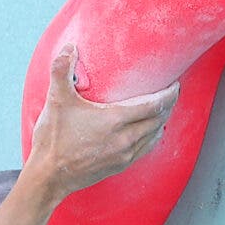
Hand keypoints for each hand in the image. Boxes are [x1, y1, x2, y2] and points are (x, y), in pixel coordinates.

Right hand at [24, 41, 179, 198]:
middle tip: (172, 93)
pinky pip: (145, 149)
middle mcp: (125, 139)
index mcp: (114, 120)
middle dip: (168, 105)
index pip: (153, 105)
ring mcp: (124, 155)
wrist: (49, 176)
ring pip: (154, 135)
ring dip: (161, 121)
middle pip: (158, 119)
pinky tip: (151, 133)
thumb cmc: (53, 138)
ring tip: (164, 110)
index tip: (175, 85)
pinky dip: (152, 138)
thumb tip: (70, 47)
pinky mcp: (119, 166)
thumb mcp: (56, 100)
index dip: (168, 94)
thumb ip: (61, 70)